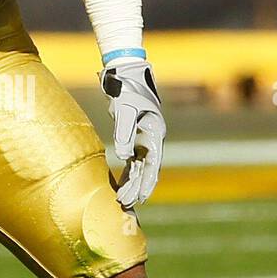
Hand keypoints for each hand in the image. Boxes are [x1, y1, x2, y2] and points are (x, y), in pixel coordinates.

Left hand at [100, 57, 165, 209]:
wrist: (124, 73)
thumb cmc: (126, 89)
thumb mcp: (125, 110)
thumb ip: (124, 133)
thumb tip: (122, 157)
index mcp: (155, 133)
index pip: (152, 164)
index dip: (146, 183)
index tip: (138, 197)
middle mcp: (152, 139)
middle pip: (147, 170)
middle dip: (137, 188)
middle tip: (126, 204)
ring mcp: (144, 139)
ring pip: (140, 168)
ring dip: (132, 183)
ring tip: (123, 200)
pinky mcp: (134, 137)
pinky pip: (132, 160)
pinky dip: (127, 173)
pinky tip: (121, 185)